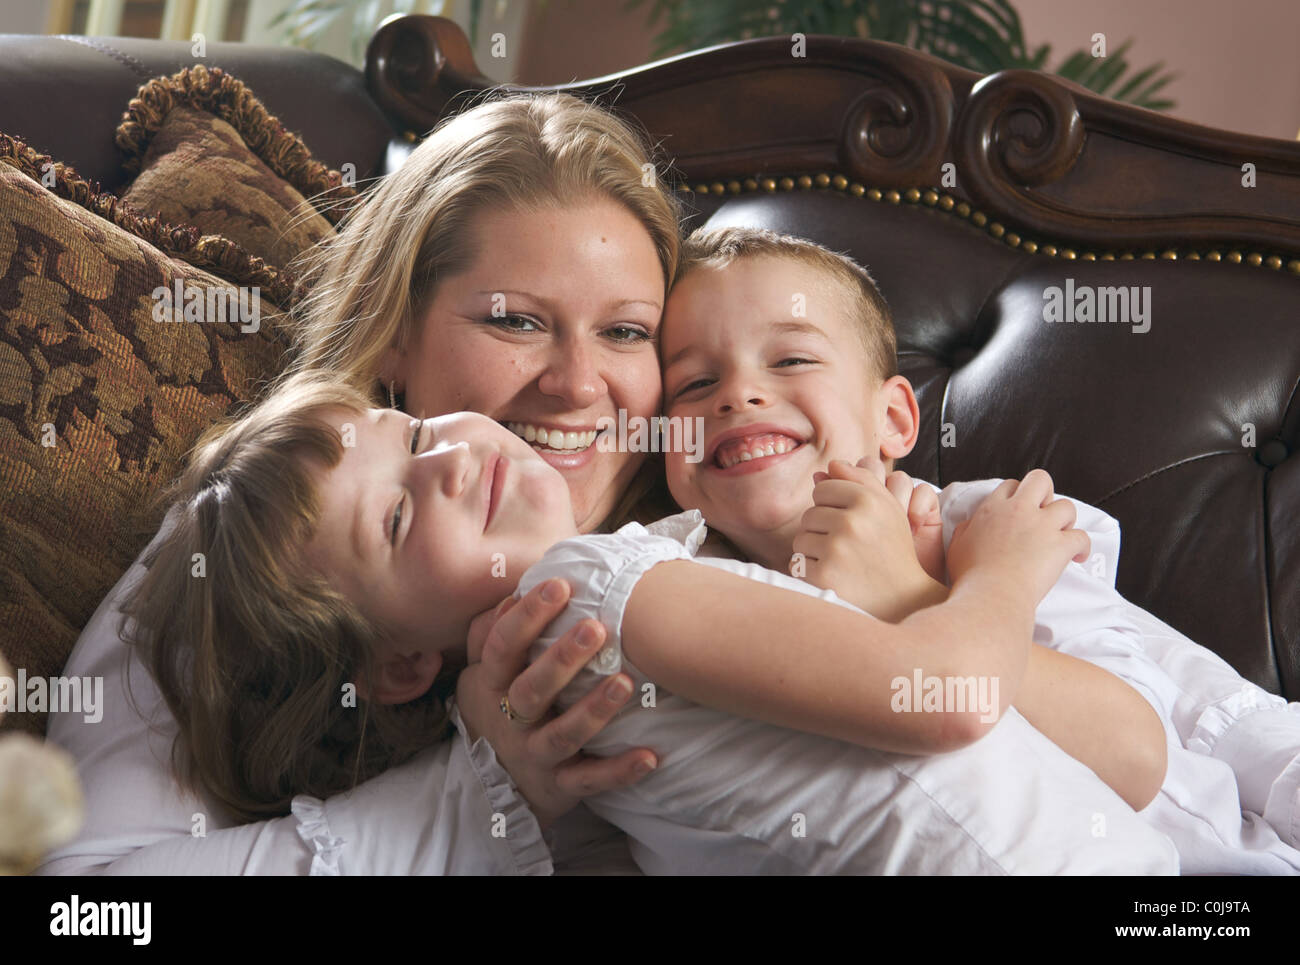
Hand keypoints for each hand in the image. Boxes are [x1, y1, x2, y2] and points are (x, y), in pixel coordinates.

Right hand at [456, 579, 656, 830]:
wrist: (494, 782)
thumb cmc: (501, 706)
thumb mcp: (485, 672)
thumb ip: (493, 633)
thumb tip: (512, 594)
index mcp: (493, 685)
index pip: (503, 647)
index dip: (527, 616)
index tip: (560, 585)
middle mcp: (512, 721)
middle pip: (531, 691)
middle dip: (561, 659)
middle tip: (595, 628)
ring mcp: (535, 755)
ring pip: (563, 736)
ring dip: (594, 711)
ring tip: (624, 682)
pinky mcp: (560, 786)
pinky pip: (590, 781)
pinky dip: (619, 771)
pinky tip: (650, 756)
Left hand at [794, 456, 945, 621]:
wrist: (904, 600)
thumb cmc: (892, 550)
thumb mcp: (888, 509)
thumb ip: (862, 480)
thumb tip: (829, 466)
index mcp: (868, 500)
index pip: (823, 489)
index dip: (832, 506)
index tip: (850, 523)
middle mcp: (852, 522)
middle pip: (809, 513)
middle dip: (822, 529)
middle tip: (847, 547)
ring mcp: (837, 549)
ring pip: (801, 538)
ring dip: (814, 551)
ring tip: (841, 562)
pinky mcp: (824, 576)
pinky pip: (798, 563)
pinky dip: (810, 572)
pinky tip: (834, 577)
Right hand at [946, 469, 1090, 608]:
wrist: (990, 596)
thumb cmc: (971, 578)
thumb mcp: (956, 547)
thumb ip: (965, 530)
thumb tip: (971, 525)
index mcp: (993, 509)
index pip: (1010, 485)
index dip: (1017, 494)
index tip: (1020, 508)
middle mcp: (1019, 511)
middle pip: (1040, 480)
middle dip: (1046, 493)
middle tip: (1044, 512)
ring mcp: (1042, 526)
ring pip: (1067, 506)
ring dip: (1066, 520)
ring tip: (1060, 534)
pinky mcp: (1060, 545)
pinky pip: (1082, 537)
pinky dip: (1082, 547)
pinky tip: (1077, 556)